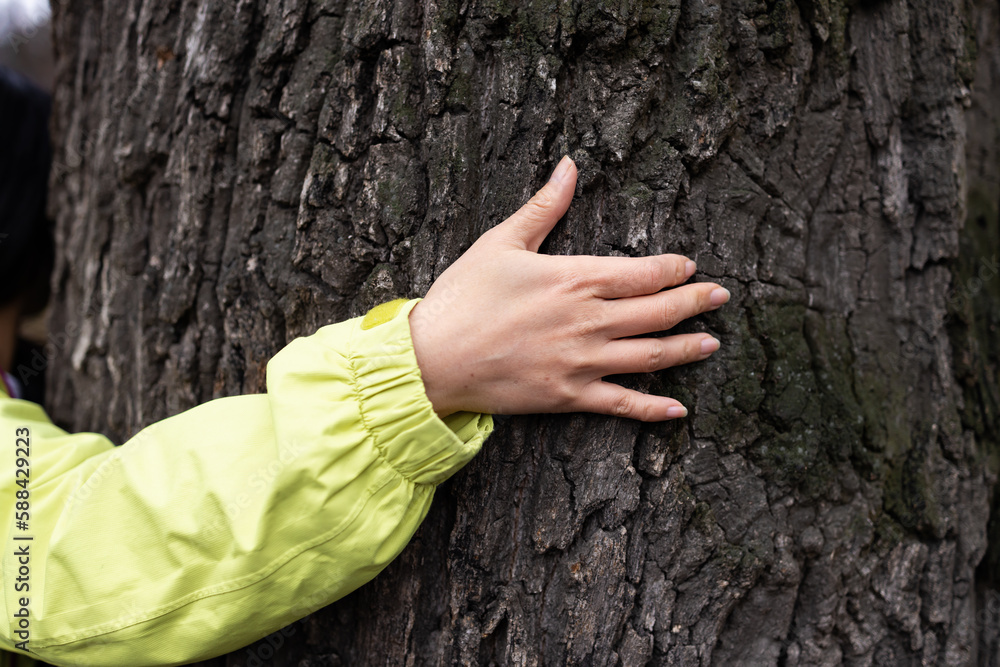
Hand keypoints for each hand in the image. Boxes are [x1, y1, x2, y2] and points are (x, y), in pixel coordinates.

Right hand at [408, 155, 728, 421]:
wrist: (432, 358)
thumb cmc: (463, 296)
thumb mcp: (501, 242)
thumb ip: (544, 207)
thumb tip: (570, 166)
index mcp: (575, 278)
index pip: (644, 272)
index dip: (675, 269)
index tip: (690, 266)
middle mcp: (589, 321)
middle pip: (658, 312)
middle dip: (695, 303)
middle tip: (720, 297)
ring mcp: (582, 362)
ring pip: (651, 356)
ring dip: (687, 350)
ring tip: (711, 344)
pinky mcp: (568, 397)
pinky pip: (622, 404)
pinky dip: (654, 408)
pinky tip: (678, 409)